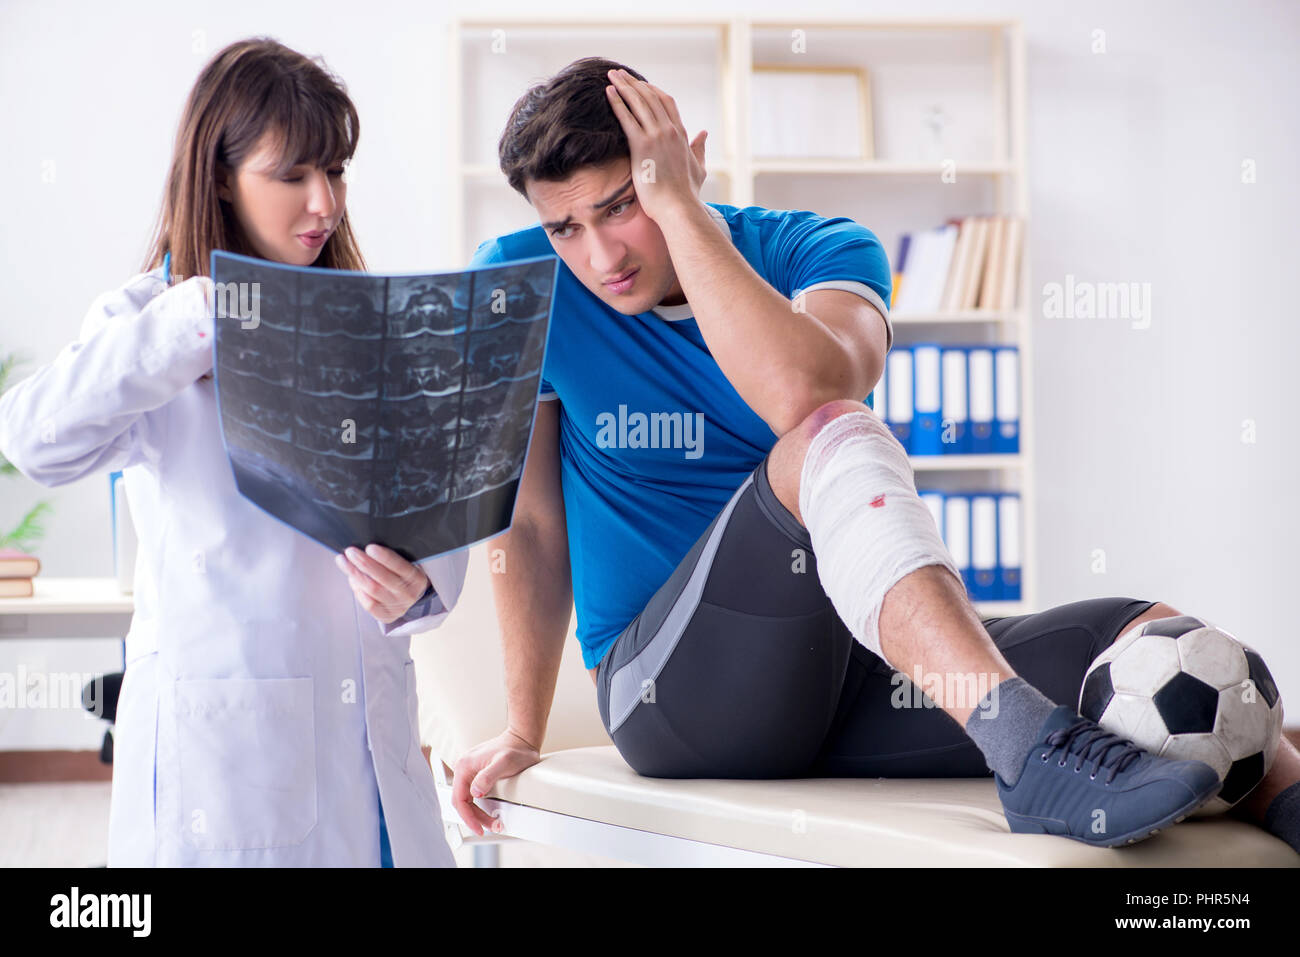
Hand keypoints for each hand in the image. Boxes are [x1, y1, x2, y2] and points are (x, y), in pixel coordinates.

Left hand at [335, 543, 429, 624]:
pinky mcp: (386, 615)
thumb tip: (368, 547)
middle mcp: (408, 594)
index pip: (400, 566)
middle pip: (383, 579)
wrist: (409, 596)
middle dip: (364, 563)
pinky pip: (369, 604)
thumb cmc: (402, 574)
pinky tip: (352, 579)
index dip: (385, 557)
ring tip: (344, 562)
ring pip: (372, 590)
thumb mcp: (407, 563)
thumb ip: (393, 556)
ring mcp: (397, 607)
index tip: (370, 547)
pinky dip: (358, 590)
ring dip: (355, 574)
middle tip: (351, 552)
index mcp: (416, 579)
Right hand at [451, 729, 542, 834]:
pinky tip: (488, 812)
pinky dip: (480, 806)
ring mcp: (469, 771)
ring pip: (467, 800)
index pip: (459, 799)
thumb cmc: (515, 749)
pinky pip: (472, 795)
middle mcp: (464, 768)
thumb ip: (488, 777)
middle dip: (475, 818)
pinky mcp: (476, 774)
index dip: (468, 816)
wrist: (522, 739)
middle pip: (462, 802)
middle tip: (490, 827)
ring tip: (492, 822)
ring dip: (478, 814)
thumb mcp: (504, 763)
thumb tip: (475, 792)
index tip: (478, 827)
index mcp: (465, 766)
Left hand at [604, 67, 707, 222]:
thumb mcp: (699, 168)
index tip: (639, 84)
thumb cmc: (687, 193)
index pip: (667, 103)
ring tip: (611, 75)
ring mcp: (656, 136)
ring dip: (624, 86)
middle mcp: (670, 131)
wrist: (678, 207)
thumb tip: (704, 133)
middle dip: (634, 83)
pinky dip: (617, 102)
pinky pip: (627, 118)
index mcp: (682, 135)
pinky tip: (608, 92)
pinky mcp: (642, 146)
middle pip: (650, 97)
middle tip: (620, 73)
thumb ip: (699, 148)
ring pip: (638, 102)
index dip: (652, 90)